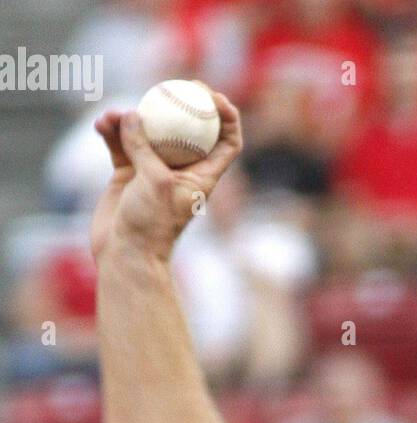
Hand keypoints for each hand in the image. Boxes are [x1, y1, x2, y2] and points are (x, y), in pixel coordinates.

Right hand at [90, 89, 241, 263]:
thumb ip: (144, 147)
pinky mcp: (128, 174)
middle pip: (188, 130)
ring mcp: (154, 172)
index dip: (227, 118)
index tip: (215, 97)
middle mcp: (181, 171)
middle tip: (169, 85)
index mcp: (202, 176)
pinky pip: (121, 143)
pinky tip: (101, 125)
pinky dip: (112, 131)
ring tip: (115, 116)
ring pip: (148, 133)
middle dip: (180, 105)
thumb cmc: (150, 225)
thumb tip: (132, 115)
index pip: (227, 143)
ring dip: (132, 118)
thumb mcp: (154, 182)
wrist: (126, 255)